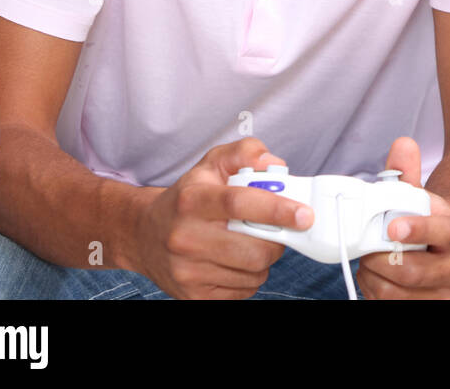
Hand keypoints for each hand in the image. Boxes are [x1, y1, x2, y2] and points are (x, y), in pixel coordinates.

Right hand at [131, 138, 311, 299]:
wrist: (144, 234)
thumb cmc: (187, 197)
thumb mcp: (213, 164)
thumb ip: (246, 153)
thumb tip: (274, 166)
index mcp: (193, 200)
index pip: (239, 204)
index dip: (277, 210)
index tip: (304, 215)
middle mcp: (186, 237)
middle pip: (254, 248)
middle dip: (277, 239)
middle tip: (276, 230)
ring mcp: (188, 271)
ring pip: (254, 273)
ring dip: (264, 258)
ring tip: (250, 243)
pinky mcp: (194, 296)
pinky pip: (244, 291)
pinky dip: (250, 277)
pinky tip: (236, 261)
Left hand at [354, 137, 449, 298]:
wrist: (440, 254)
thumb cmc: (424, 224)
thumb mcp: (416, 199)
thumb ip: (406, 175)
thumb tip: (403, 145)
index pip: (444, 232)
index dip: (418, 230)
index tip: (392, 227)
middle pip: (412, 271)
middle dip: (379, 260)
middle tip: (366, 249)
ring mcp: (448, 293)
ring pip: (397, 294)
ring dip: (373, 278)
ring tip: (370, 263)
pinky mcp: (435, 310)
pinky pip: (394, 308)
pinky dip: (375, 294)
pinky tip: (377, 279)